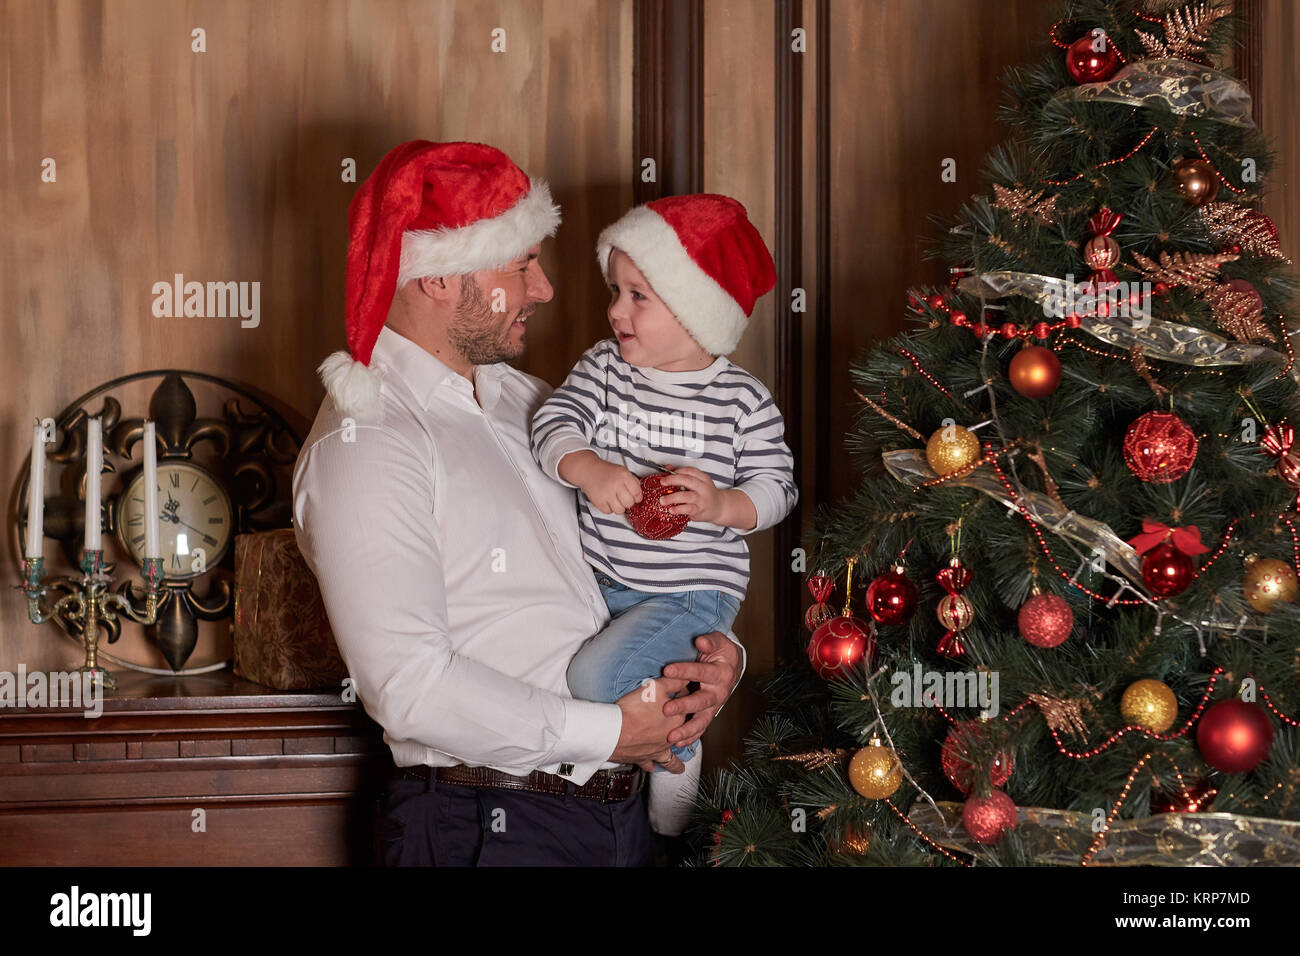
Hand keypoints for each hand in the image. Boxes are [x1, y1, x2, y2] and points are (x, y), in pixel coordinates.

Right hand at [580, 460, 643, 515]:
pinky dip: (609, 508)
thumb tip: (639, 495)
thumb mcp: (623, 471)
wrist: (589, 471)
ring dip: (619, 507)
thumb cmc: (607, 472)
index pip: (637, 493)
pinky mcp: (598, 501)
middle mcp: (616, 484)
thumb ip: (633, 482)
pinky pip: (609, 512)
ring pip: (620, 510)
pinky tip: (607, 500)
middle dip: (628, 502)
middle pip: (629, 503)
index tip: (634, 497)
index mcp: (624, 476)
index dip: (637, 497)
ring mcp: (606, 494)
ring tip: (615, 500)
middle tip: (623, 498)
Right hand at [609, 677, 687, 772]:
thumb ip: (674, 681)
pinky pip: (650, 765)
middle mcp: (672, 737)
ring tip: (679, 766)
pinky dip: (652, 767)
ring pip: (671, 758)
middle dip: (683, 729)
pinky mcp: (644, 758)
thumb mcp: (656, 686)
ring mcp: (658, 750)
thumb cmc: (634, 709)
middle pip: (683, 732)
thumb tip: (686, 677)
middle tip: (682, 727)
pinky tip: (652, 768)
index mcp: (679, 719)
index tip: (681, 694)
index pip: (688, 706)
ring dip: (676, 762)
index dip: (684, 697)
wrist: (614, 730)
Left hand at [655, 466, 725, 523]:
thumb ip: (684, 475)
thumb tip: (668, 467)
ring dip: (672, 497)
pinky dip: (678, 509)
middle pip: (687, 480)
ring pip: (686, 496)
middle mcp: (703, 487)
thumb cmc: (706, 494)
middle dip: (672, 480)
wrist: (720, 507)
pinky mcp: (700, 510)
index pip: (689, 471)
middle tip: (662, 482)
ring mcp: (702, 499)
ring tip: (662, 500)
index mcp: (703, 478)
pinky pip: (688, 509)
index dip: (677, 471)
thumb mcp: (698, 482)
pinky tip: (671, 509)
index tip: (667, 474)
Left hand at [660, 632, 741, 749]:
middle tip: (666, 709)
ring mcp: (714, 706)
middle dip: (684, 706)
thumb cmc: (721, 653)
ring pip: (702, 720)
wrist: (733, 666)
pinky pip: (701, 728)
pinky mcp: (709, 713)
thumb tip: (701, 641)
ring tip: (671, 737)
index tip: (667, 670)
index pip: (701, 672)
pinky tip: (677, 743)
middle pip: (701, 701)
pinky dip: (690, 736)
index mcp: (721, 673)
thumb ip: (710, 641)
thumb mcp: (719, 642)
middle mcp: (719, 692)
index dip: (684, 670)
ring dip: (687, 730)